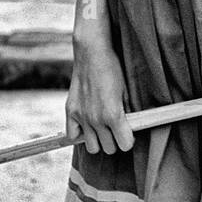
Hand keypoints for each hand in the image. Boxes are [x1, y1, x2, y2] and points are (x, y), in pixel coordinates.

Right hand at [66, 38, 134, 154]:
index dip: (129, 139)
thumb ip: (127, 112)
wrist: (92, 52)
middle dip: (115, 140)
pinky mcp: (70, 111)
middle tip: (116, 127)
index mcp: (113, 114)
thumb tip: (130, 127)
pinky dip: (80, 134)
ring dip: (99, 140)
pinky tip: (86, 124)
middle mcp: (96, 119)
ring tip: (102, 127)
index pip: (125, 145)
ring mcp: (82, 117)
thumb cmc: (113, 68)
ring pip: (92, 147)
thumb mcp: (126, 90)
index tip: (128, 132)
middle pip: (109, 149)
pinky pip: (73, 136)